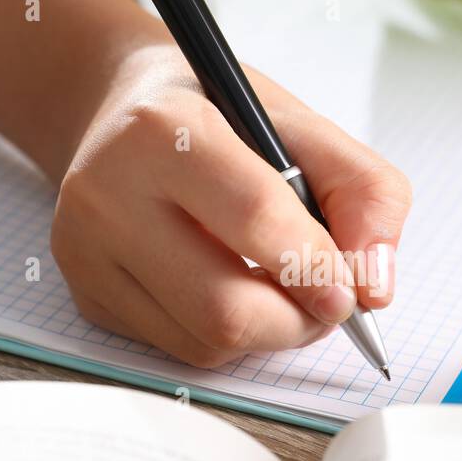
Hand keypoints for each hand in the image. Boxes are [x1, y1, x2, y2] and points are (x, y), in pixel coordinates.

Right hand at [50, 41, 410, 367]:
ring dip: (266, 332)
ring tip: (281, 287)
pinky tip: (229, 286)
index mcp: (161, 130)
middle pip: (223, 308)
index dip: (316, 266)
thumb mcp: (300, 124)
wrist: (121, 111)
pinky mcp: (87, 294)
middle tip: (325, 301)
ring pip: (205, 343)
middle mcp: (107, 193)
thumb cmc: (218, 117)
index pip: (254, 217)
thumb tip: (374, 284)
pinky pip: (180, 349)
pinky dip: (226, 334)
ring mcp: (86, 251)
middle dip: (296, 321)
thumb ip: (363, 191)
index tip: (349, 289)